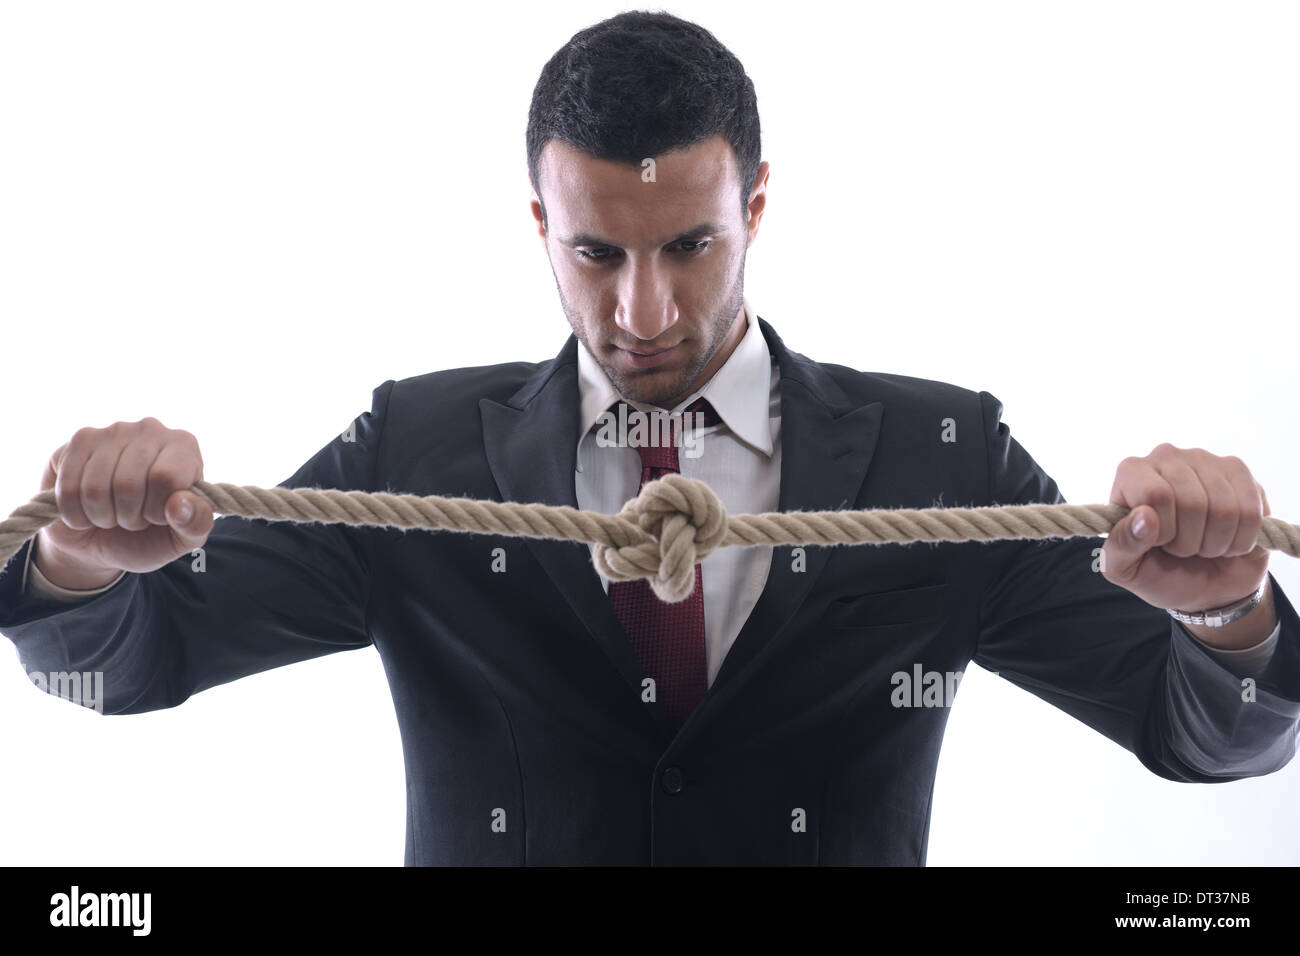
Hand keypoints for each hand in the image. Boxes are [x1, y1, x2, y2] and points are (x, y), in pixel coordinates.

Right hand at [35, 417, 214, 585]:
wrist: (101, 539)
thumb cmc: (149, 535)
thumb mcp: (182, 539)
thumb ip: (195, 524)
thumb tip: (179, 504)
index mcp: (184, 447)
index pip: (165, 478)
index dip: (156, 510)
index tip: (157, 517)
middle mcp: (151, 429)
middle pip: (128, 484)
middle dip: (128, 517)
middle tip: (131, 518)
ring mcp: (112, 431)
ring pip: (94, 488)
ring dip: (101, 517)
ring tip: (111, 513)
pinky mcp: (78, 441)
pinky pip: (67, 489)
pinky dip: (75, 514)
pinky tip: (86, 509)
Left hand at [1099, 443, 1269, 612]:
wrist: (1202, 584)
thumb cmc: (1157, 570)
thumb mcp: (1125, 567)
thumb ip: (1121, 545)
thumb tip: (1145, 517)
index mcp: (1131, 473)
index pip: (1155, 495)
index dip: (1163, 531)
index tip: (1158, 542)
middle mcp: (1167, 456)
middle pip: (1193, 502)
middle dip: (1189, 542)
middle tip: (1181, 548)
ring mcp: (1206, 460)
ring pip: (1225, 508)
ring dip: (1216, 543)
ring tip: (1202, 544)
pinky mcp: (1240, 473)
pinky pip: (1252, 512)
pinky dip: (1241, 540)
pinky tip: (1227, 539)